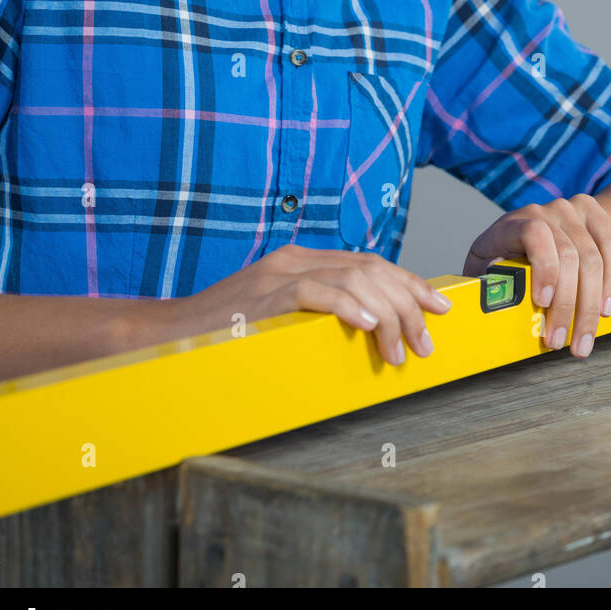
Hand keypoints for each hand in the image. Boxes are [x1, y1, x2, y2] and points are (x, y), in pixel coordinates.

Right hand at [184, 244, 451, 366]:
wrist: (172, 334)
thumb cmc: (228, 333)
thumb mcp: (281, 315)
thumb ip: (319, 311)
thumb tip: (371, 331)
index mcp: (303, 260)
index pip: (370, 263)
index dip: (409, 284)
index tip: (438, 308)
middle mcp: (296, 259)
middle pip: (371, 269)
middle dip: (408, 304)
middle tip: (426, 342)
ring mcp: (280, 274)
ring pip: (353, 280)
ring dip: (387, 316)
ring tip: (399, 349)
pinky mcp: (266, 296)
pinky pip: (317, 293)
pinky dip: (348, 307)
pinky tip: (368, 326)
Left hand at [463, 197, 610, 358]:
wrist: (541, 221)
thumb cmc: (507, 254)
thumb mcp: (488, 264)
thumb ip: (487, 282)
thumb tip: (484, 311)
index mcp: (514, 222)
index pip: (534, 234)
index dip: (544, 267)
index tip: (544, 302)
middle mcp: (546, 211)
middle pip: (567, 256)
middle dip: (567, 306)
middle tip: (562, 342)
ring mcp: (573, 210)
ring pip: (592, 259)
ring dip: (590, 305)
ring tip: (584, 339)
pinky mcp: (595, 214)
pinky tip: (605, 309)